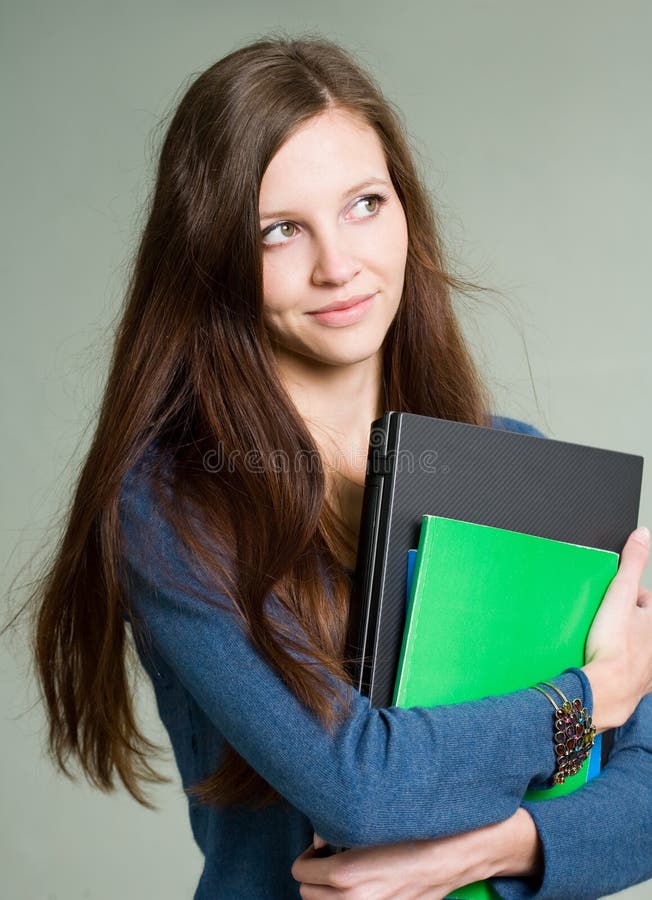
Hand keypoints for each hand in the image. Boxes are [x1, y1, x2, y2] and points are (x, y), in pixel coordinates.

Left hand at [291, 810, 540, 897]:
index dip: (308, 855)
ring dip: (328, 891)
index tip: (321, 846)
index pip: (301, 871)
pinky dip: (349, 899)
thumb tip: (317, 839)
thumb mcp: (369, 824)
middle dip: (315, 875)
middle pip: (307, 893)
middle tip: (329, 857)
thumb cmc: (414, 830)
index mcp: (346, 874)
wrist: (454, 852)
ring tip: (346, 871)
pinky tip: (364, 884)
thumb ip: (335, 833)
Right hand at [583, 527, 651, 729]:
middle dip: (626, 619)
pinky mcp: (637, 686)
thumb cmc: (614, 645)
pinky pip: (630, 670)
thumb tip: (642, 536)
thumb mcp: (620, 593)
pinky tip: (604, 663)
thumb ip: (633, 563)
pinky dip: (619, 665)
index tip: (611, 595)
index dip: (628, 594)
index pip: (645, 599)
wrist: (606, 689)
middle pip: (641, 624)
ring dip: (623, 642)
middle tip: (603, 616)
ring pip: (637, 647)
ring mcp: (649, 668)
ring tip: (601, 639)